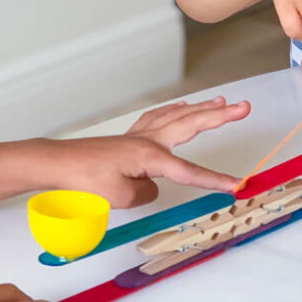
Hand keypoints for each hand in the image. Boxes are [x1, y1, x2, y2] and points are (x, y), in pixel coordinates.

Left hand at [53, 98, 249, 206]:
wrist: (57, 164)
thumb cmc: (84, 180)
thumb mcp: (120, 197)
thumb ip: (145, 192)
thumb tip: (151, 185)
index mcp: (151, 156)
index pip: (190, 171)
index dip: (215, 179)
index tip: (236, 185)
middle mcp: (148, 140)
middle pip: (192, 124)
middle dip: (220, 116)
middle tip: (244, 107)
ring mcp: (138, 136)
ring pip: (178, 116)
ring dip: (201, 109)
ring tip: (222, 103)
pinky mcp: (129, 138)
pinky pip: (160, 117)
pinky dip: (176, 111)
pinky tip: (180, 107)